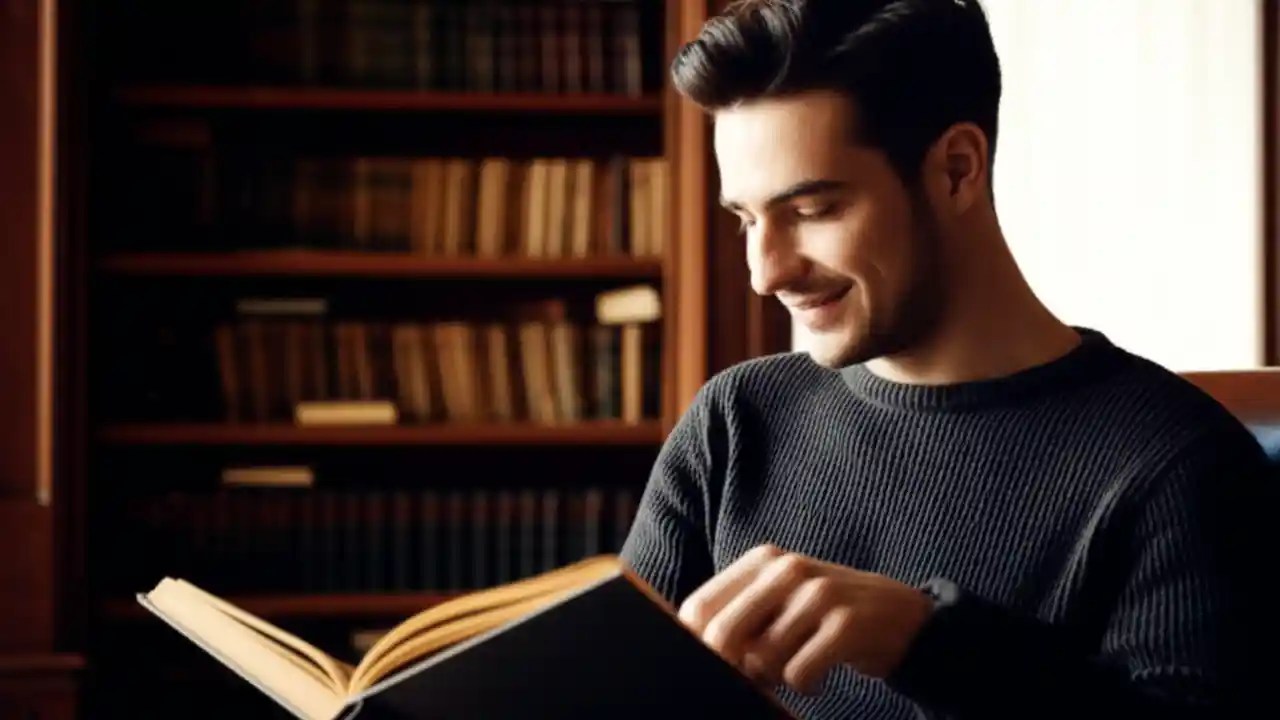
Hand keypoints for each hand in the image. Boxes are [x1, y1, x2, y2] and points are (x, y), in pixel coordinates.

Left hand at [678, 544, 933, 694]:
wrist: (902, 616)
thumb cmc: (825, 615)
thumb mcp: (779, 601)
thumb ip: (737, 616)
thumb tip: (691, 651)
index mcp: (762, 560)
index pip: (698, 608)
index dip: (696, 645)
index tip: (714, 664)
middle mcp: (787, 570)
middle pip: (722, 635)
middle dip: (732, 668)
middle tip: (756, 676)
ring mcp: (818, 595)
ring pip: (761, 661)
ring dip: (775, 679)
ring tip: (797, 665)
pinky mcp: (846, 625)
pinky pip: (799, 675)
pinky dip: (806, 686)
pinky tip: (820, 675)